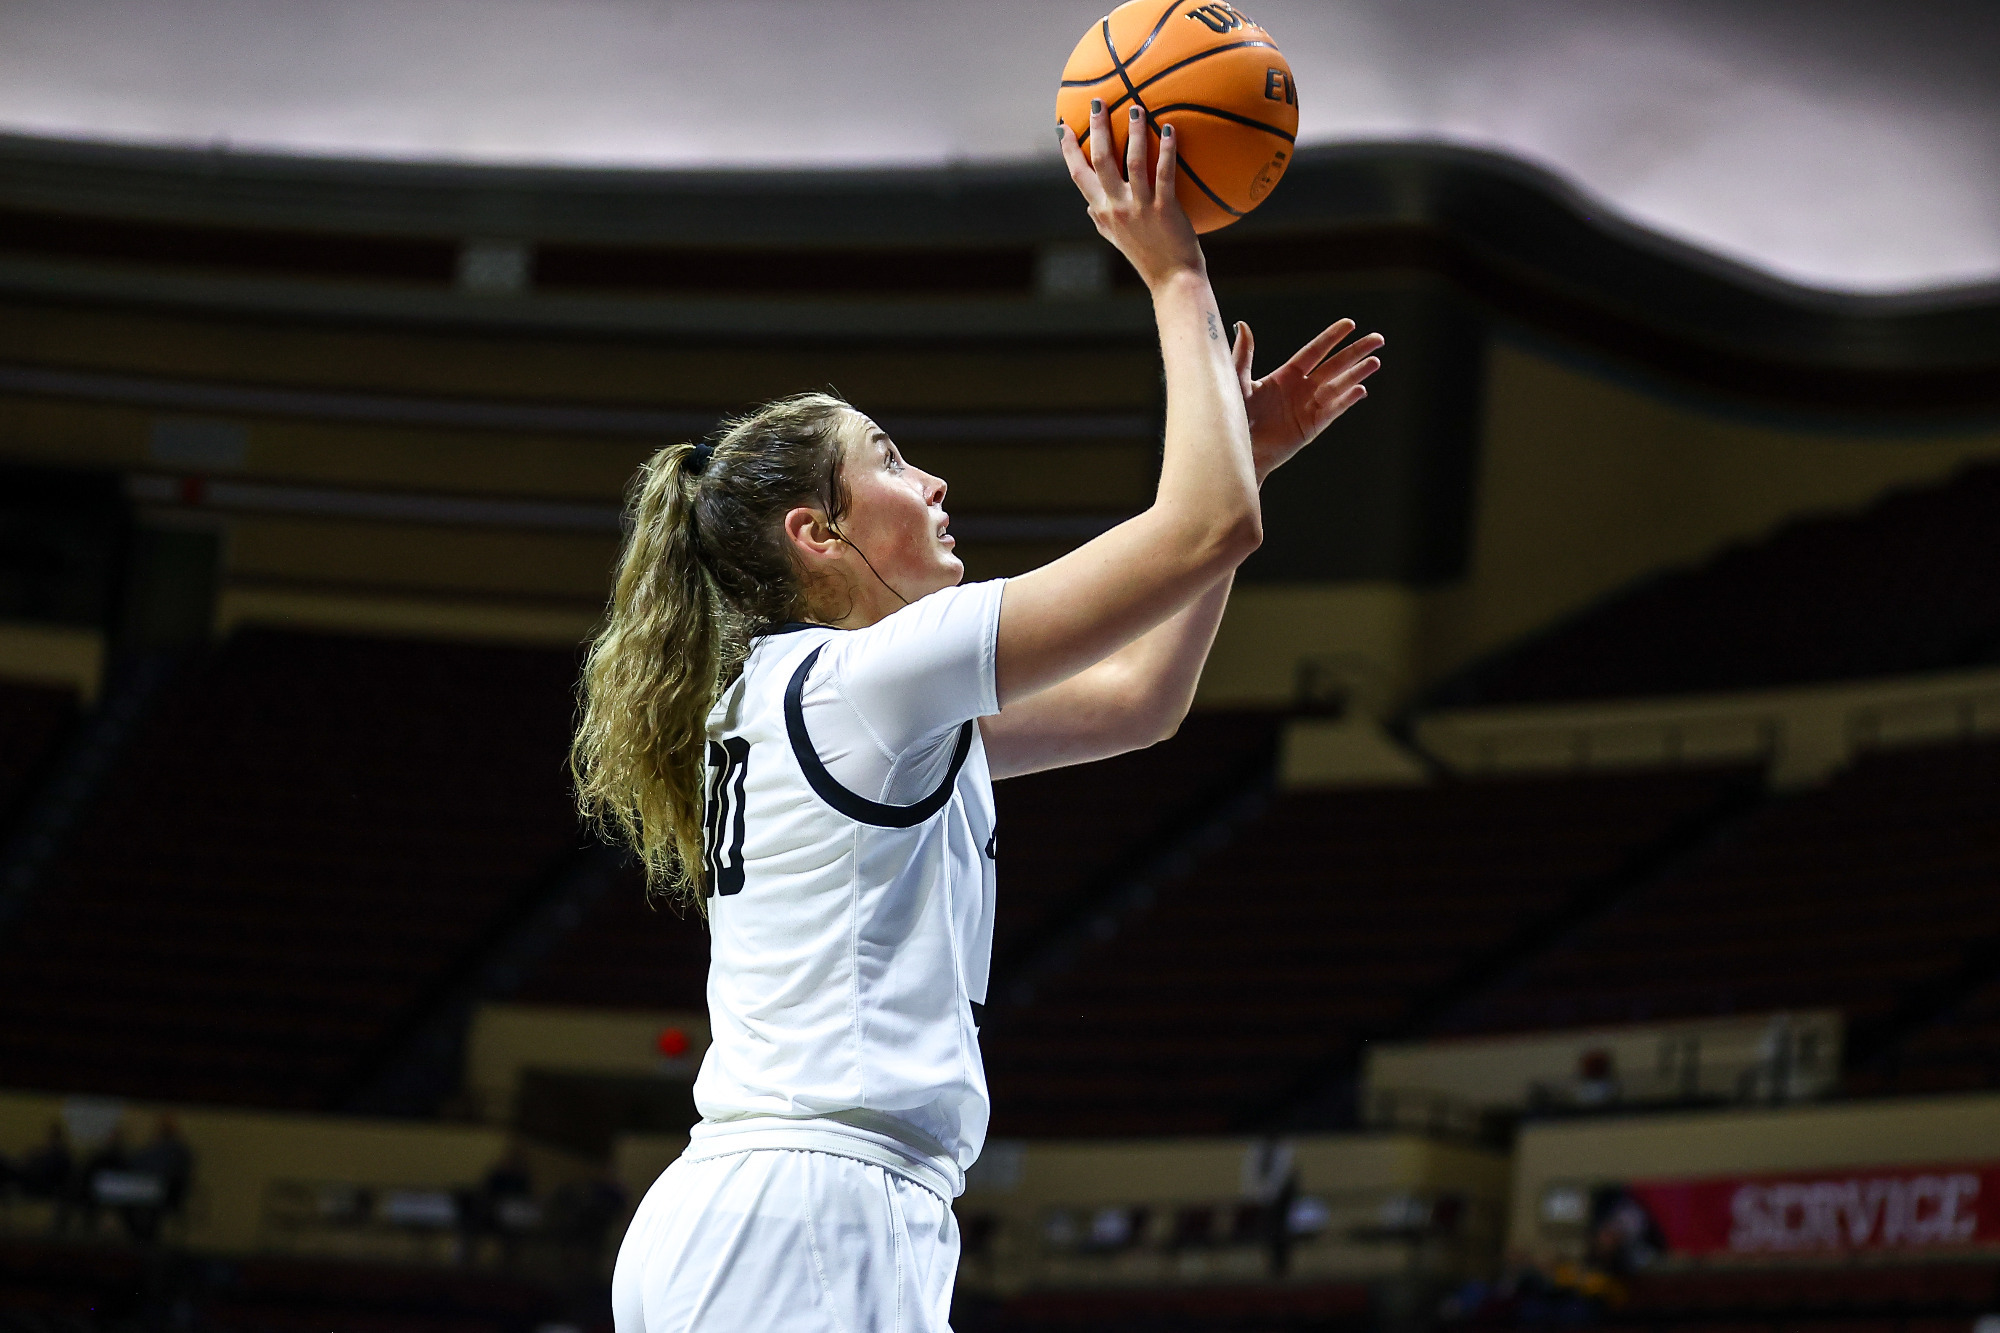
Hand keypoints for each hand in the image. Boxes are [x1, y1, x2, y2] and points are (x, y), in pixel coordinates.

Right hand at [1058, 101, 1203, 291]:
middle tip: (1098, 102)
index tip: (1063, 127)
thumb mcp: (1116, 240)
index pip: (1079, 175)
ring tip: (1136, 107)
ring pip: (1132, 161)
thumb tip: (1087, 207)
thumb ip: (1101, 221)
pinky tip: (1170, 129)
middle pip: (1101, 161)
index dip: (1069, 150)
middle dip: (1097, 129)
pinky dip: (1167, 149)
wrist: (1171, 279)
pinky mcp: (1164, 208)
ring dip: (1133, 132)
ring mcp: (1139, 207)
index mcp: (1102, 211)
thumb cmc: (1147, 258)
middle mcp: (1116, 207)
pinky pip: (1164, 173)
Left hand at [1232, 319, 1383, 481]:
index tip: (1350, 324)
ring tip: (1375, 361)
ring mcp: (1307, 409)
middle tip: (1378, 339)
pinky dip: (1346, 400)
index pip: (1314, 352)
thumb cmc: (1230, 417)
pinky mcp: (1310, 428)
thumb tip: (1243, 325)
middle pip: (1334, 366)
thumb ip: (1243, 355)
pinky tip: (1361, 389)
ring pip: (1338, 387)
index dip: (1331, 338)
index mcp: (1284, 377)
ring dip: (1357, 374)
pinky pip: (1332, 411)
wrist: (1233, 450)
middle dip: (1355, 353)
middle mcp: (1299, 390)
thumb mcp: (1236, 382)